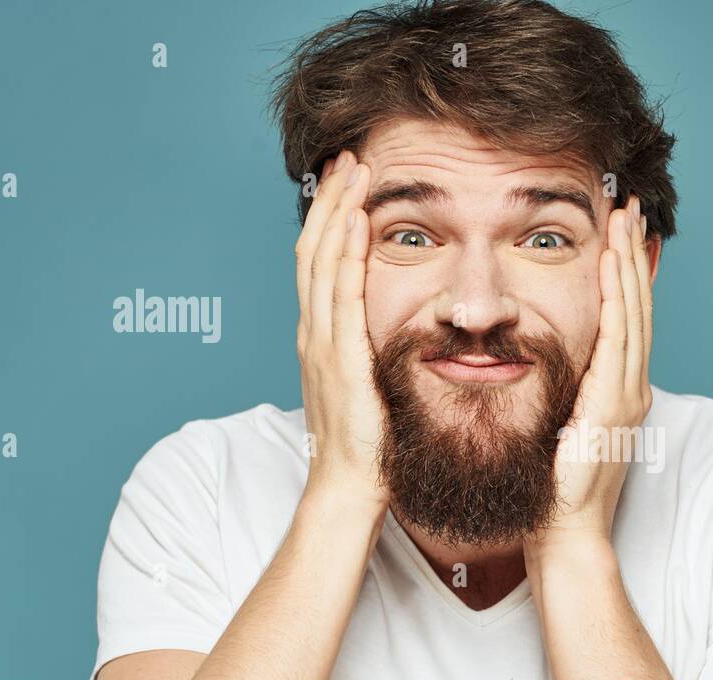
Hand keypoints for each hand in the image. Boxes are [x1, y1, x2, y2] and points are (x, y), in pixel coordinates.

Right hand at [293, 150, 385, 516]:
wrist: (349, 488)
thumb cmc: (367, 445)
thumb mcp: (370, 387)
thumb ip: (374, 355)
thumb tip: (398, 331)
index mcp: (322, 338)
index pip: (321, 264)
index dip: (331, 220)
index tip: (348, 184)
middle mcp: (314, 333)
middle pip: (314, 250)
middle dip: (330, 201)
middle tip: (346, 158)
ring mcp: (321, 344)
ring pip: (322, 262)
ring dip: (337, 212)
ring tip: (352, 171)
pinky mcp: (338, 359)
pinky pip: (341, 296)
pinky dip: (345, 255)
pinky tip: (355, 223)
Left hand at [527, 194, 653, 553]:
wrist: (567, 537)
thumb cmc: (554, 493)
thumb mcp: (561, 433)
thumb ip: (563, 400)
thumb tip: (547, 374)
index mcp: (618, 393)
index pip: (624, 321)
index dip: (624, 277)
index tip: (618, 236)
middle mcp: (631, 389)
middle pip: (636, 308)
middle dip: (632, 256)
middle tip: (628, 209)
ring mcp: (627, 396)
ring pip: (632, 314)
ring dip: (628, 264)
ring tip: (624, 220)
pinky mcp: (615, 405)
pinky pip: (619, 339)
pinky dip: (617, 299)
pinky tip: (611, 266)